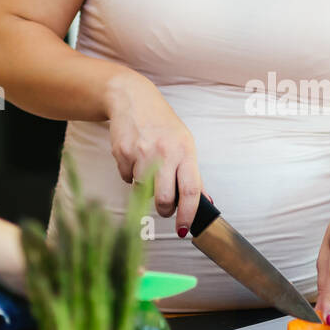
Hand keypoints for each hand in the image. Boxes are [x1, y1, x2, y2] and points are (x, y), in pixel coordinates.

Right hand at [104, 74, 203, 236]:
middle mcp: (165, 152)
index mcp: (185, 152)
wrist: (132, 99)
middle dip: (163, 209)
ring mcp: (142, 152)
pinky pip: (126, 179)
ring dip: (145, 189)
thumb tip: (206, 202)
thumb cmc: (162, 125)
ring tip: (148, 170)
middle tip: (164, 206)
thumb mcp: (185, 145)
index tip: (184, 229)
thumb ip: (193, 175)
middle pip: (163, 198)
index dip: (188, 214)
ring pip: (142, 191)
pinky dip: (130, 175)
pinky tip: (134, 159)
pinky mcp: (122, 152)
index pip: (191, 190)